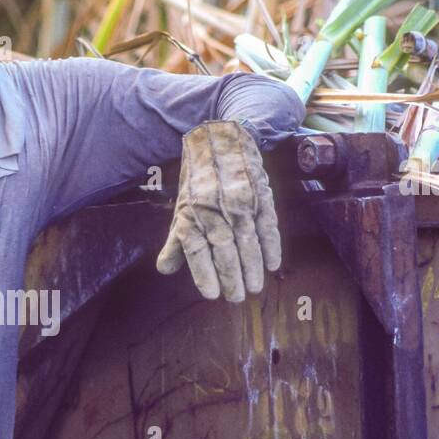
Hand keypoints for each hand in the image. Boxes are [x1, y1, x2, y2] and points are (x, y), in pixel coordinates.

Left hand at [155, 118, 281, 301]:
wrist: (221, 140)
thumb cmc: (198, 183)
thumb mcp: (181, 209)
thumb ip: (175, 241)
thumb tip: (164, 270)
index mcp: (191, 214)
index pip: (197, 250)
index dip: (204, 273)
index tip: (212, 295)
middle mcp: (214, 209)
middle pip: (224, 250)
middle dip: (232, 277)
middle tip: (237, 297)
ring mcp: (239, 202)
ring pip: (248, 242)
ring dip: (253, 268)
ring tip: (255, 288)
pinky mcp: (260, 195)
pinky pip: (268, 226)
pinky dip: (272, 246)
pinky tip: (273, 265)